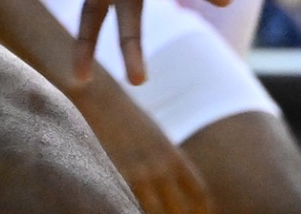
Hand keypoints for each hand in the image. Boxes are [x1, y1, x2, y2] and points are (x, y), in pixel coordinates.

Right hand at [69, 74, 210, 213]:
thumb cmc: (123, 116)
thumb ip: (166, 159)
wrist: (99, 97)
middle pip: (181, 209)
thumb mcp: (153, 135)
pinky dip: (135, 211)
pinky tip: (129, 211)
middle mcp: (162, 166)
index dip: (201, 211)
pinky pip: (132, 205)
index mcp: (173, 155)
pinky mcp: (120, 174)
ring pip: (157, 213)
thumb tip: (174, 182)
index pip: (198, 193)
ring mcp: (141, 172)